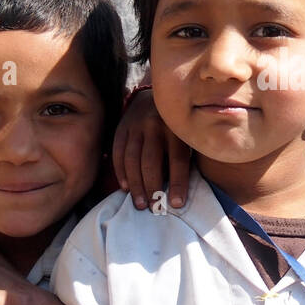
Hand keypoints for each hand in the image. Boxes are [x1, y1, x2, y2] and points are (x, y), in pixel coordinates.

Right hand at [112, 87, 191, 210]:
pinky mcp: (121, 128)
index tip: (177, 204)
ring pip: (132, 160)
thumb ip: (186, 155)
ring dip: (136, 185)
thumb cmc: (175, 124)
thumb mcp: (186, 133)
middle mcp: (155, 126)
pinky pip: (118, 153)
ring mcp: (136, 126)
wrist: (152, 96)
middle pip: (151, 162)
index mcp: (177, 129)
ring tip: (139, 204)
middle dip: (152, 188)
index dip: (178, 184)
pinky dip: (121, 173)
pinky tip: (125, 188)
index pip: (178, 160)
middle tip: (154, 208)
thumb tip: (184, 189)